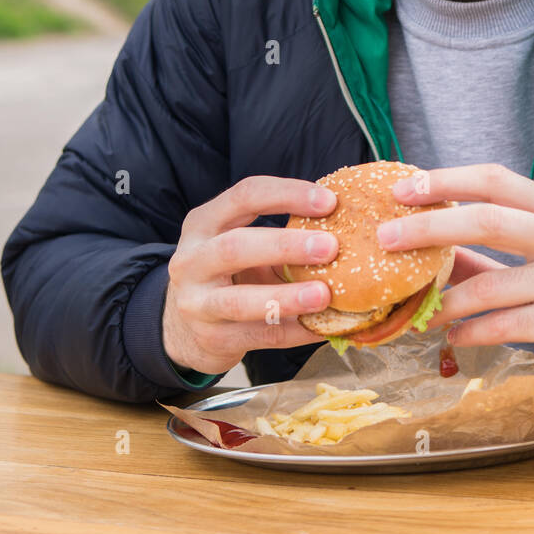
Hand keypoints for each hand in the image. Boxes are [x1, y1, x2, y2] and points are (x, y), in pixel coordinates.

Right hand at [163, 175, 338, 373]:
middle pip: (236, 247)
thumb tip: (349, 222)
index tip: (330, 201)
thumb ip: (280, 230)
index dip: (287, 194)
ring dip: (287, 296)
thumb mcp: (240, 241)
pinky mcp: (212, 339)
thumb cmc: (229, 272)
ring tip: (324, 295)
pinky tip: (322, 327)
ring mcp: (196, 303)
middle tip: (330, 247)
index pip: (244, 196)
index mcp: (204, 222)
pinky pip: (259, 336)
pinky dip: (294, 332)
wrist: (184, 326)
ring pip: (240, 300)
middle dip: (285, 246)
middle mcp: (191, 259)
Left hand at [377, 164, 533, 400]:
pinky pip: (508, 325)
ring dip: (446, 299)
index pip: (495, 180)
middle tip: (386, 238)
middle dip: (429, 227)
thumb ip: (497, 255)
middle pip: (487, 218)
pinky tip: (457, 337)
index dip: (445, 180)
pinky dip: (475, 332)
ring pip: (492, 283)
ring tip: (420, 311)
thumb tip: (434, 253)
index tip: (402, 189)